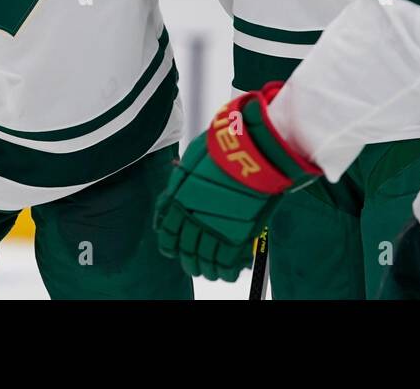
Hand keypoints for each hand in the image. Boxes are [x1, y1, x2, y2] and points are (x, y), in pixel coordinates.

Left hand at [154, 84, 319, 280]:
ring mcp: (215, 228)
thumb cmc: (224, 146)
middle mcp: (193, 217)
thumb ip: (182, 179)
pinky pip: (228, 263)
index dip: (169, 244)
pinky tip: (229, 273)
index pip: (167, 232)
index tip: (172, 249)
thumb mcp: (193, 157)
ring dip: (207, 269)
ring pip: (206, 260)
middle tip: (193, 265)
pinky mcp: (238, 235)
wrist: (252, 149)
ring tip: (211, 272)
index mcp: (178, 199)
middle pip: (186, 250)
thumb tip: (173, 190)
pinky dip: (228, 272)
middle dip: (189, 260)